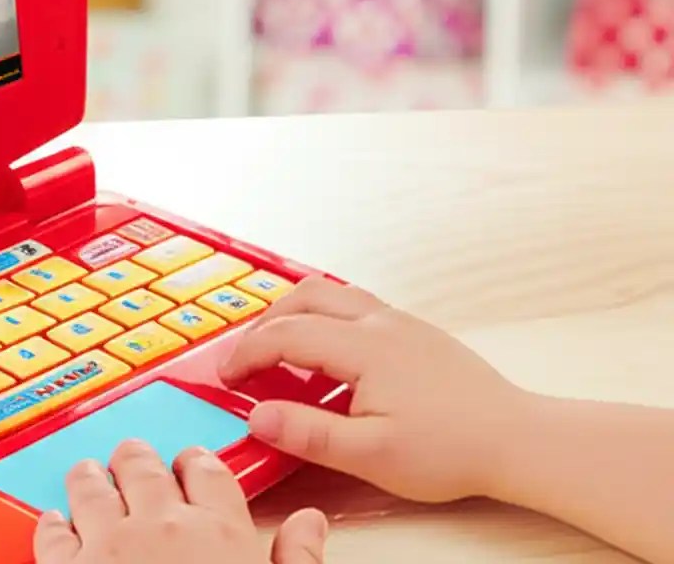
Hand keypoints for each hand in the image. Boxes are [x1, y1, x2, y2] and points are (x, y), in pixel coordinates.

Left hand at [34, 439, 328, 563]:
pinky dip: (53, 522)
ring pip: (92, 486)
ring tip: (90, 474)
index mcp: (219, 533)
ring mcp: (110, 546)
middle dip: (137, 459)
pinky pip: (53, 532)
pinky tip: (56, 522)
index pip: (206, 470)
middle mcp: (162, 527)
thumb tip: (309, 524)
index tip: (190, 463)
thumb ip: (296, 559)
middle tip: (132, 458)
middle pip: (143, 467)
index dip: (195, 461)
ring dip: (91, 477)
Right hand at [219, 276, 530, 502]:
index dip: (247, 354)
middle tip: (244, 356)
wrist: (518, 440)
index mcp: (365, 347)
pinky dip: (324, 317)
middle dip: (264, 323)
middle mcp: (382, 323)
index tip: (229, 378)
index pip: (286, 334)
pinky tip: (327, 353)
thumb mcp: (371, 454)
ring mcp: (402, 322)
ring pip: (331, 294)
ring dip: (294, 313)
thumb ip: (308, 433)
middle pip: (304, 297)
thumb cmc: (453, 449)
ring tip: (277, 347)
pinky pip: (356, 306)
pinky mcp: (416, 332)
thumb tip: (259, 417)